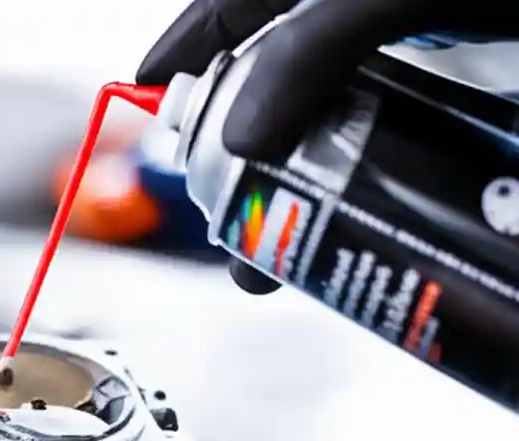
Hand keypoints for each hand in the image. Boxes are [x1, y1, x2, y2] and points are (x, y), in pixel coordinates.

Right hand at [135, 0, 518, 293]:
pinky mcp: (459, 92)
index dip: (181, 59)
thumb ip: (311, 45)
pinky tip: (367, 222)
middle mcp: (358, 12)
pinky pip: (392, 142)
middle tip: (233, 230)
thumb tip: (241, 135)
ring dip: (305, 192)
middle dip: (242, 167)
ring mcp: (410, 48)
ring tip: (291, 255)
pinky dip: (373, 186)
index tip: (143, 103)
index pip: (228, 11)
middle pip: (272, 89)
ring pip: (330, 127)